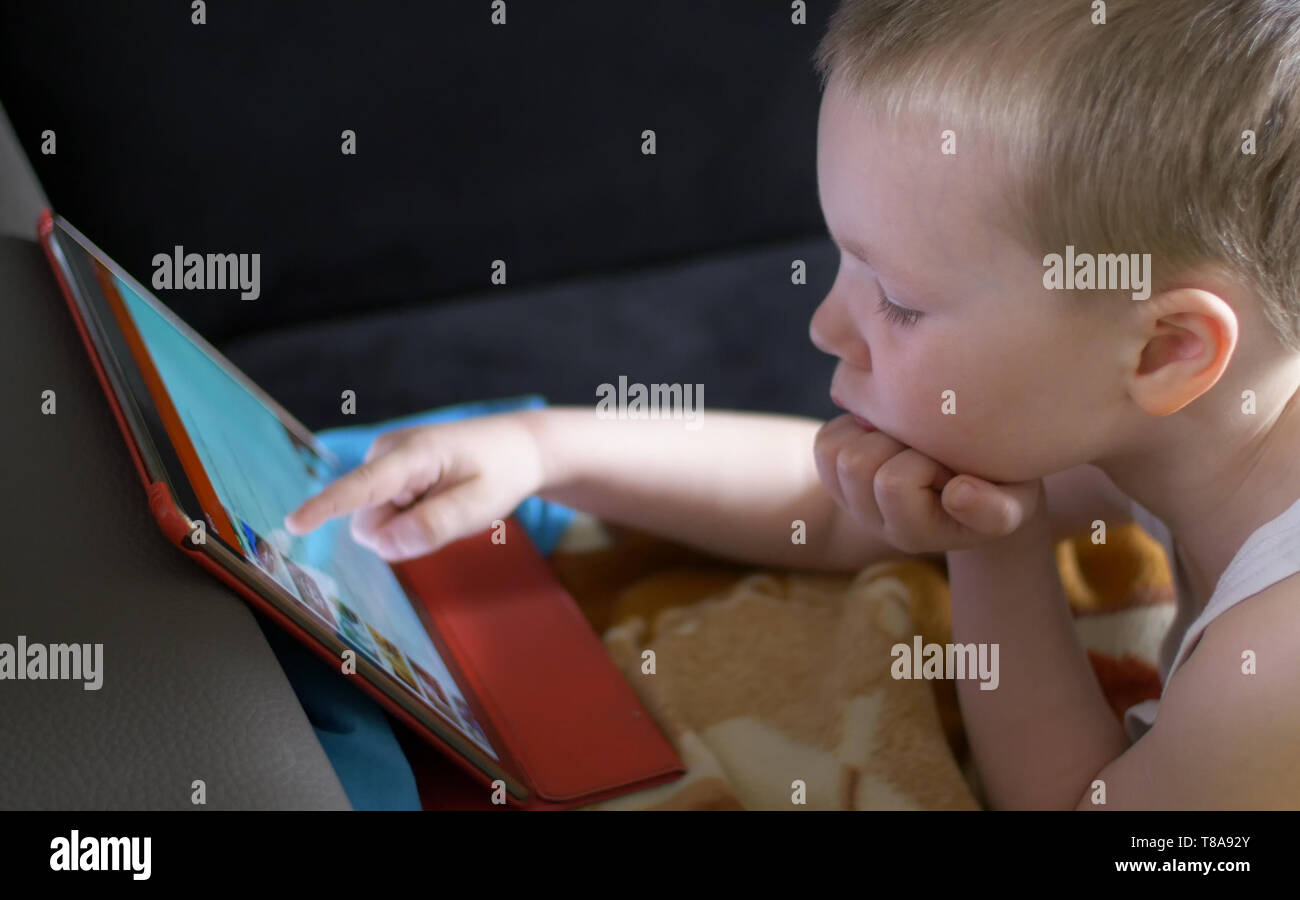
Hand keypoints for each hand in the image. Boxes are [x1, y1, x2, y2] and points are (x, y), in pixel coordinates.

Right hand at [283, 412, 544, 559]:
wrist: (516, 448)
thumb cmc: (502, 472)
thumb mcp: (481, 505)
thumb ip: (434, 526)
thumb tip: (383, 545)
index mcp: (412, 454)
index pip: (362, 487)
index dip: (326, 507)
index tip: (293, 524)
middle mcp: (387, 453)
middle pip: (369, 523)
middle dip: (403, 534)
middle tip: (450, 513)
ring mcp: (385, 463)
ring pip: (376, 524)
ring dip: (410, 527)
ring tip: (446, 502)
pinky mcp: (387, 475)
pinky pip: (386, 516)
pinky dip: (412, 518)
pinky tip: (438, 499)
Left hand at [813, 414, 1043, 553]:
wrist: (978, 481)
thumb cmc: (1001, 486)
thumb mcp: (1015, 503)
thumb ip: (994, 510)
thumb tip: (956, 495)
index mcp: (912, 533)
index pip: (894, 483)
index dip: (926, 459)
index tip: (954, 462)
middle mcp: (872, 522)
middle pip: (856, 464)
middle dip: (896, 441)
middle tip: (929, 444)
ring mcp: (848, 498)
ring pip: (836, 452)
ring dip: (873, 433)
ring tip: (910, 437)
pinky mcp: (834, 473)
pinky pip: (826, 442)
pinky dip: (854, 426)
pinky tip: (889, 431)